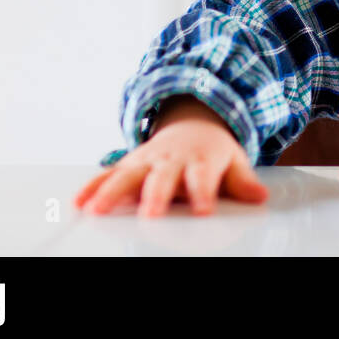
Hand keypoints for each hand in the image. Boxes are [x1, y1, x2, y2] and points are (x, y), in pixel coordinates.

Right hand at [74, 95, 269, 216]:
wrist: (193, 125)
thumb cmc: (212, 152)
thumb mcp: (234, 161)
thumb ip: (243, 181)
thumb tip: (259, 196)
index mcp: (200, 160)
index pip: (202, 177)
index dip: (203, 193)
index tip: (202, 211)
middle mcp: (170, 159)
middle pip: (162, 178)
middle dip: (155, 195)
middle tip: (150, 214)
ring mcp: (146, 161)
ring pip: (127, 175)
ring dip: (112, 191)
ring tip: (98, 210)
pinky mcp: (128, 165)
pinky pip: (107, 175)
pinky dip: (92, 187)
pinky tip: (79, 203)